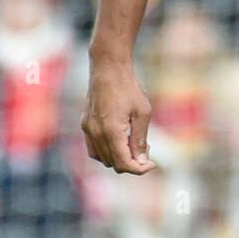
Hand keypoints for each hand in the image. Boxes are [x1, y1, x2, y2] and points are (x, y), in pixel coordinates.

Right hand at [81, 58, 155, 173]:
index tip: (153, 164)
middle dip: (132, 163)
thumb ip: (140, 140)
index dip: (140, 169)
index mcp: (111, 132)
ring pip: (103, 159)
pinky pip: (94, 149)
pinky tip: (120, 141)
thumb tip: (142, 161)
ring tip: (134, 143)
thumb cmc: (129, 88)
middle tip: (147, 148)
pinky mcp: (85, 125)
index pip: (124, 164)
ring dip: (120, 158)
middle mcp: (96, 134)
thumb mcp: (142, 113)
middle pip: (114, 164)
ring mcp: (88, 130)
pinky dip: (107, 152)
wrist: (108, 68)